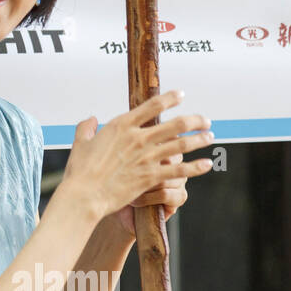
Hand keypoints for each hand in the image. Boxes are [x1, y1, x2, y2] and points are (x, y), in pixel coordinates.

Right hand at [58, 90, 212, 222]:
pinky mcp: (151, 176)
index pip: (152, 105)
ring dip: (199, 139)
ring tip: (210, 136)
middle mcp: (138, 138)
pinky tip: (207, 164)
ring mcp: (147, 157)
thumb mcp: (80, 143)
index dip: (170, 98)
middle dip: (194, 120)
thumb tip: (92, 119)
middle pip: (176, 124)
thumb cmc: (79, 170)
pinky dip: (196, 167)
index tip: (182, 95)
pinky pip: (180, 171)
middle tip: (204, 120)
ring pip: (182, 145)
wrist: (84, 194)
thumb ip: (86, 127)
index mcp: (121, 126)